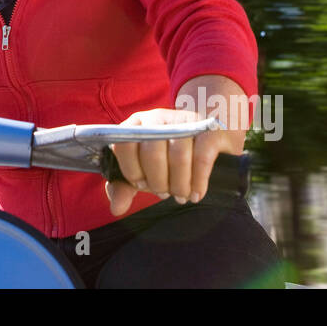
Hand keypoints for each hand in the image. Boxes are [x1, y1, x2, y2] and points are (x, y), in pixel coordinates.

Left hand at [104, 107, 238, 215]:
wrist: (210, 144)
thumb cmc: (170, 160)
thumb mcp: (145, 172)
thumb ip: (126, 187)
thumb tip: (116, 208)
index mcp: (137, 125)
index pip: (124, 144)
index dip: (131, 170)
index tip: (141, 185)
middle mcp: (159, 118)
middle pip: (152, 152)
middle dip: (157, 181)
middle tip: (165, 193)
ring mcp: (185, 121)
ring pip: (178, 156)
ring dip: (179, 184)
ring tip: (182, 196)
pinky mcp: (210, 129)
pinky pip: (202, 158)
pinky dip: (198, 181)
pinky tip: (196, 194)